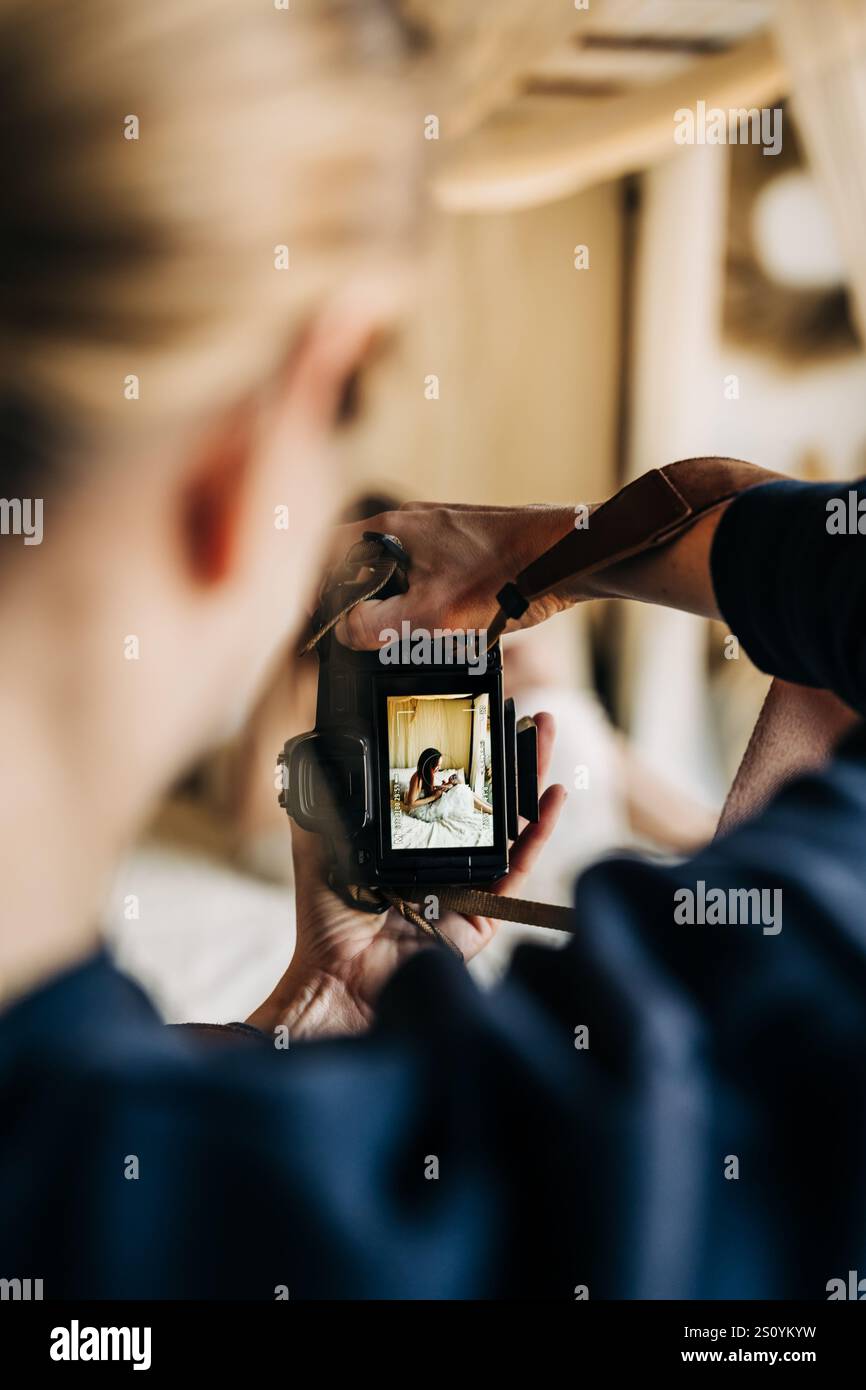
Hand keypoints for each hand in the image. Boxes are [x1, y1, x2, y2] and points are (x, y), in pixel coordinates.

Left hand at [246, 712, 565, 1039]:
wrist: (338, 976)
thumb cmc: (326, 917)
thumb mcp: (320, 841)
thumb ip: (325, 797)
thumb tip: (316, 742)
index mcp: (412, 841)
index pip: (449, 786)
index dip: (471, 752)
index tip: (482, 713)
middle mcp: (446, 858)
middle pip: (489, 797)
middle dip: (512, 754)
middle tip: (530, 712)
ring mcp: (471, 885)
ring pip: (512, 822)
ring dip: (532, 777)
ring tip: (545, 732)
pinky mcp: (487, 913)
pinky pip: (519, 866)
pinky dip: (539, 831)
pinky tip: (553, 795)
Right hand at [331, 503, 580, 650]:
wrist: (565, 555)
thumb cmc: (506, 575)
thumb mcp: (429, 614)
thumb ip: (376, 626)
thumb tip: (345, 632)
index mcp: (390, 529)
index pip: (327, 555)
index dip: (318, 592)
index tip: (326, 623)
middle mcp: (409, 521)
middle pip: (361, 565)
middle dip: (364, 605)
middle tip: (375, 638)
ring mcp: (437, 529)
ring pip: (396, 571)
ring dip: (398, 605)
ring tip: (417, 633)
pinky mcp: (462, 542)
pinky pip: (426, 572)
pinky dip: (426, 598)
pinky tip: (449, 622)